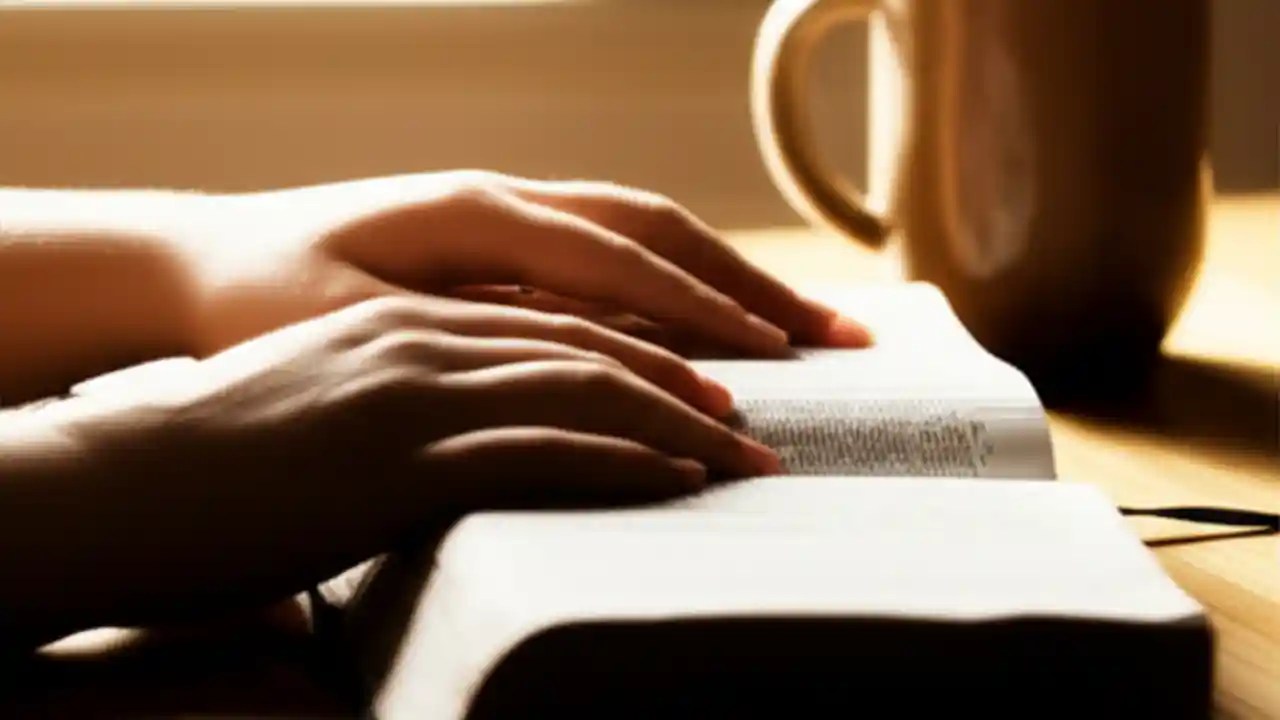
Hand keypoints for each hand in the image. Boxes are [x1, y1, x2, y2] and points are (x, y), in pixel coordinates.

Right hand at [47, 295, 777, 626]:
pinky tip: (678, 484)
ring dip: (680, 429)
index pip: (554, 328)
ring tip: (743, 464)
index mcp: (406, 325)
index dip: (641, 356)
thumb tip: (443, 451)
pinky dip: (628, 464)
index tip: (701, 391)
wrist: (121, 484)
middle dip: (686, 390)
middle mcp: (426, 342)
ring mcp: (422, 395)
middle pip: (593, 351)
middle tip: (750, 431)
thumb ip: (391, 408)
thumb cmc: (211, 463)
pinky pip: (550, 451)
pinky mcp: (411, 458)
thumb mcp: (317, 407)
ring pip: (588, 392)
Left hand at [188, 171, 871, 357]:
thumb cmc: (266, 298)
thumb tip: (579, 358)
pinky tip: (716, 314)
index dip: (697, 311)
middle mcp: (509, 198)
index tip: (772, 360)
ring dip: (730, 275)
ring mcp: (513, 211)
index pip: (617, 260)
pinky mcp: (507, 237)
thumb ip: (466, 332)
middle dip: (752, 284)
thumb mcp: (351, 323)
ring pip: (647, 233)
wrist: (207, 262)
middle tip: (838, 336)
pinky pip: (614, 250)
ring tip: (805, 324)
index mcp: (477, 213)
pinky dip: (680, 280)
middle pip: (659, 230)